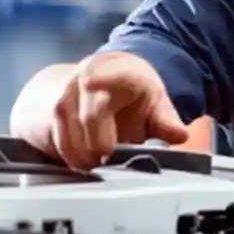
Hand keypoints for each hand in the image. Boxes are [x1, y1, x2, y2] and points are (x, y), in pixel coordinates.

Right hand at [48, 52, 189, 169]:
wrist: (98, 80)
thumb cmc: (133, 92)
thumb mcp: (154, 102)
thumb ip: (165, 121)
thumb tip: (180, 135)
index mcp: (121, 70)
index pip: (112, 73)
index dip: (102, 78)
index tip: (90, 84)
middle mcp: (90, 75)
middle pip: (90, 114)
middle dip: (99, 141)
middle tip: (109, 157)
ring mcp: (68, 90)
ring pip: (67, 126)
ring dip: (82, 152)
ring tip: (96, 163)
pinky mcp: (52, 107)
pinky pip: (55, 134)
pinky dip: (68, 153)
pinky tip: (81, 161)